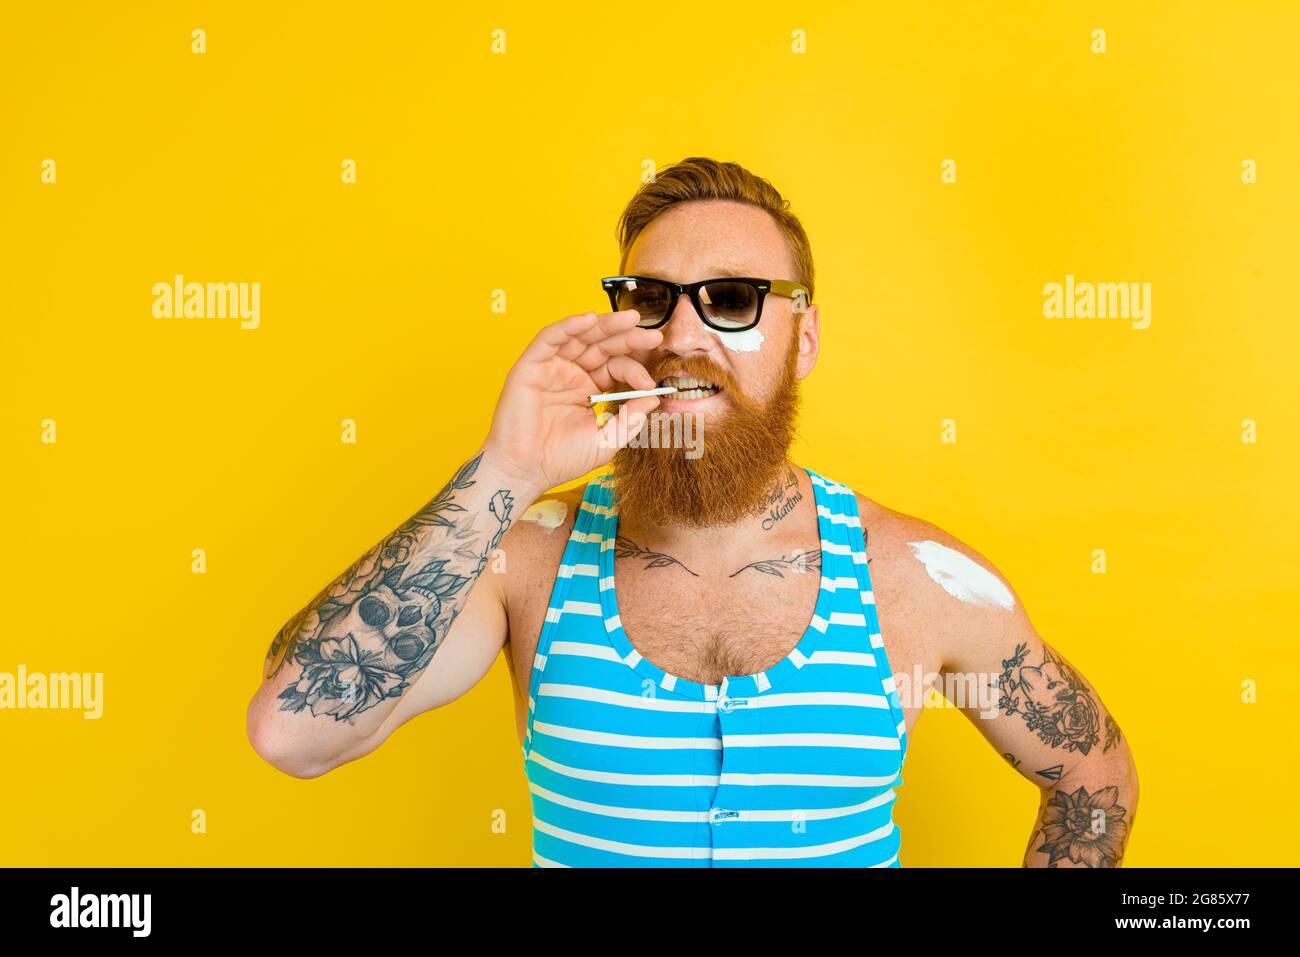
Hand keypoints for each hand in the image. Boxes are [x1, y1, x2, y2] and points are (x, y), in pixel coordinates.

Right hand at [481, 309, 663, 492]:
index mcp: (588, 388)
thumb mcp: (606, 440)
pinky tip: (589, 320)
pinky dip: (568, 326)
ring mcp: (550, 368)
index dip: (634, 370)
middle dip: (627, 338)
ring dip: (604, 325)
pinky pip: (549, 338)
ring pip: (579, 336)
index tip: (650, 383)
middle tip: (653, 337)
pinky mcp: (530, 366)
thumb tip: (655, 399)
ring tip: (629, 319)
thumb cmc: (561, 459)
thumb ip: (630, 419)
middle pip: (602, 346)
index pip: (615, 367)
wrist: (526, 472)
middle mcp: (570, 373)